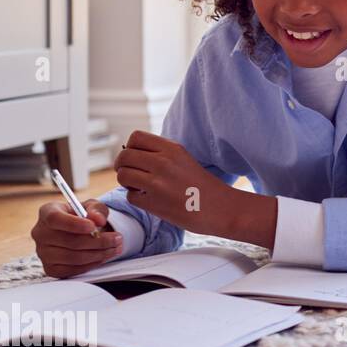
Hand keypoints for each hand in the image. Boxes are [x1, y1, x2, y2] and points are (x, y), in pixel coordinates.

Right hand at [32, 198, 124, 277]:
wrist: (79, 231)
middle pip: (69, 241)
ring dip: (98, 254)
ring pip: (72, 257)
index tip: (93, 226)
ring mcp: (42, 252)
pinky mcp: (50, 268)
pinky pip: (71, 270)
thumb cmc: (84, 216)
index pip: (55, 219)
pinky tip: (102, 256)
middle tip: (117, 239)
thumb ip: (97, 209)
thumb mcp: (93, 206)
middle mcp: (40, 232)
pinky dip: (91, 264)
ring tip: (115, 248)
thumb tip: (98, 219)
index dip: (74, 224)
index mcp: (47, 212)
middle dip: (98, 241)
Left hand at [114, 130, 238, 234]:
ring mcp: (158, 183)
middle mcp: (163, 162)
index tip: (137, 159)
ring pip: (123, 175)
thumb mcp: (184, 160)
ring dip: (127, 183)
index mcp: (172, 149)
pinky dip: (136, 199)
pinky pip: (130, 197)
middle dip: (122, 166)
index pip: (135, 137)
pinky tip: (151, 200)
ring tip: (140, 188)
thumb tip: (132, 154)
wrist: (223, 209)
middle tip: (132, 175)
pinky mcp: (155, 203)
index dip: (131, 148)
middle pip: (124, 156)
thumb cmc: (203, 186)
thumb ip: (161, 154)